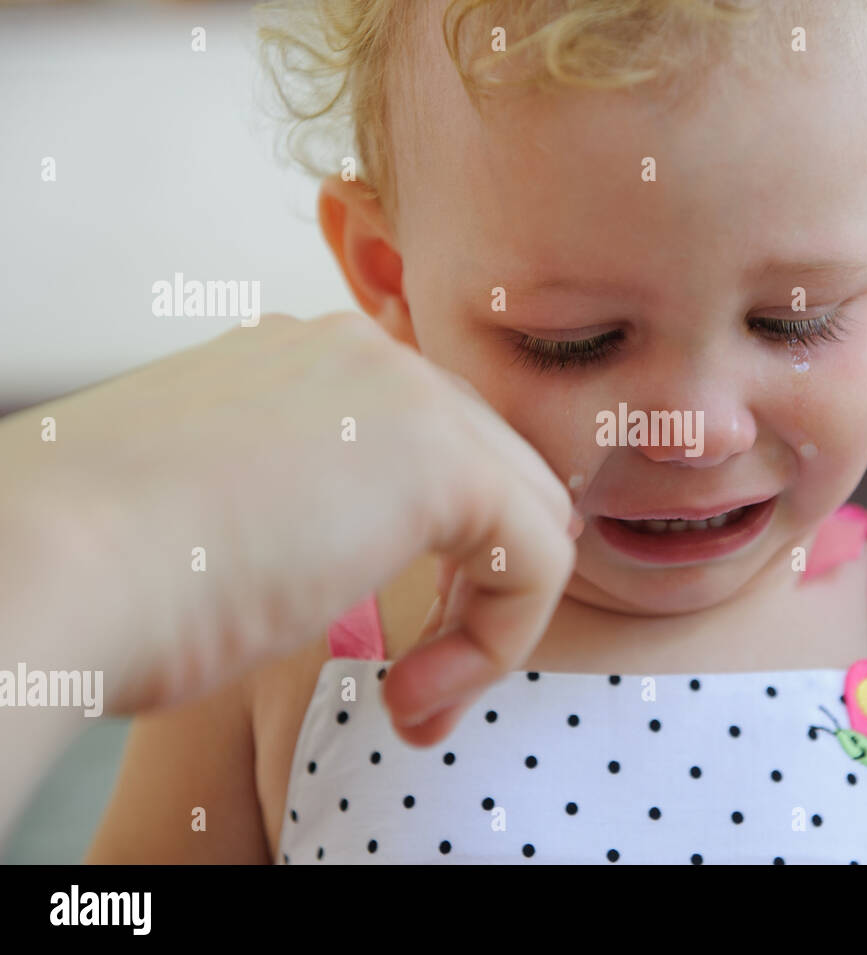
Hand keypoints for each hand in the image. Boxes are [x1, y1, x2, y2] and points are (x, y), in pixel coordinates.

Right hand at [0, 312, 575, 730]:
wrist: (43, 570)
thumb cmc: (108, 572)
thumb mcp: (231, 520)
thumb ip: (310, 508)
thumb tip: (350, 545)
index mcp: (312, 366)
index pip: (440, 455)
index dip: (441, 567)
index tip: (390, 662)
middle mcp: (366, 358)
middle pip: (496, 480)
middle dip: (472, 597)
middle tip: (413, 691)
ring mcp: (407, 395)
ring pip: (527, 519)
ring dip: (485, 631)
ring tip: (412, 705)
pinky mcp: (441, 457)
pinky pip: (539, 558)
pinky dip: (499, 643)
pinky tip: (414, 698)